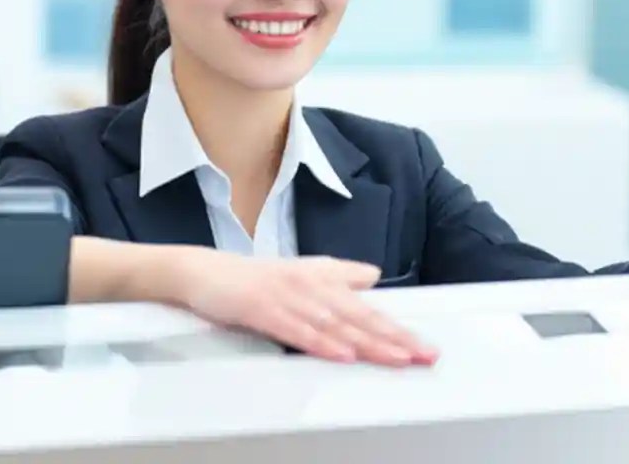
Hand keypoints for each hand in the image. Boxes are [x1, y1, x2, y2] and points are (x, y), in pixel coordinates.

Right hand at [176, 251, 438, 366]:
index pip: (368, 311)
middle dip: (394, 339)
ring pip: (334, 325)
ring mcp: (288, 297)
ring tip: (394, 357)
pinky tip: (341, 353)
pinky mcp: (263, 308)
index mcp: (324, 281)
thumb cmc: (254, 277)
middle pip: (359, 318)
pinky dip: (320, 342)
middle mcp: (312, 287)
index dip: (398, 330)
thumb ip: (340, 275)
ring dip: (366, 342)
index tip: (424, 348)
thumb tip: (372, 275)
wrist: (205, 271)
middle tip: (423, 355)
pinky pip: (296, 330)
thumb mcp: (303, 273)